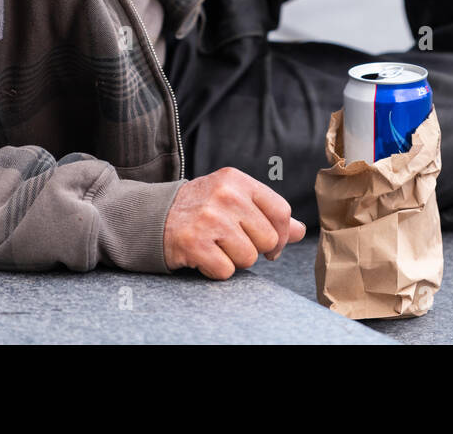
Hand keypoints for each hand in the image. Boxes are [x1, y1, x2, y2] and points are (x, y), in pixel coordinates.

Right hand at [163, 167, 306, 279]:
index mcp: (237, 181)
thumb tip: (301, 230)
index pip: (281, 211)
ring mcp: (209, 219)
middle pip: (267, 239)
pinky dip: (215, 270)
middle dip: (253, 248)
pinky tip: (202, 256)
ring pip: (248, 258)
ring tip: (215, 246)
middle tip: (231, 241)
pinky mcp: (194, 243)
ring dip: (233, 260)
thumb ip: (267, 213)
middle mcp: (225, 195)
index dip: (282, 234)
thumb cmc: (201, 208)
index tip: (271, 245)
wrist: (152, 216)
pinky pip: (226, 271)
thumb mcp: (234, 199)